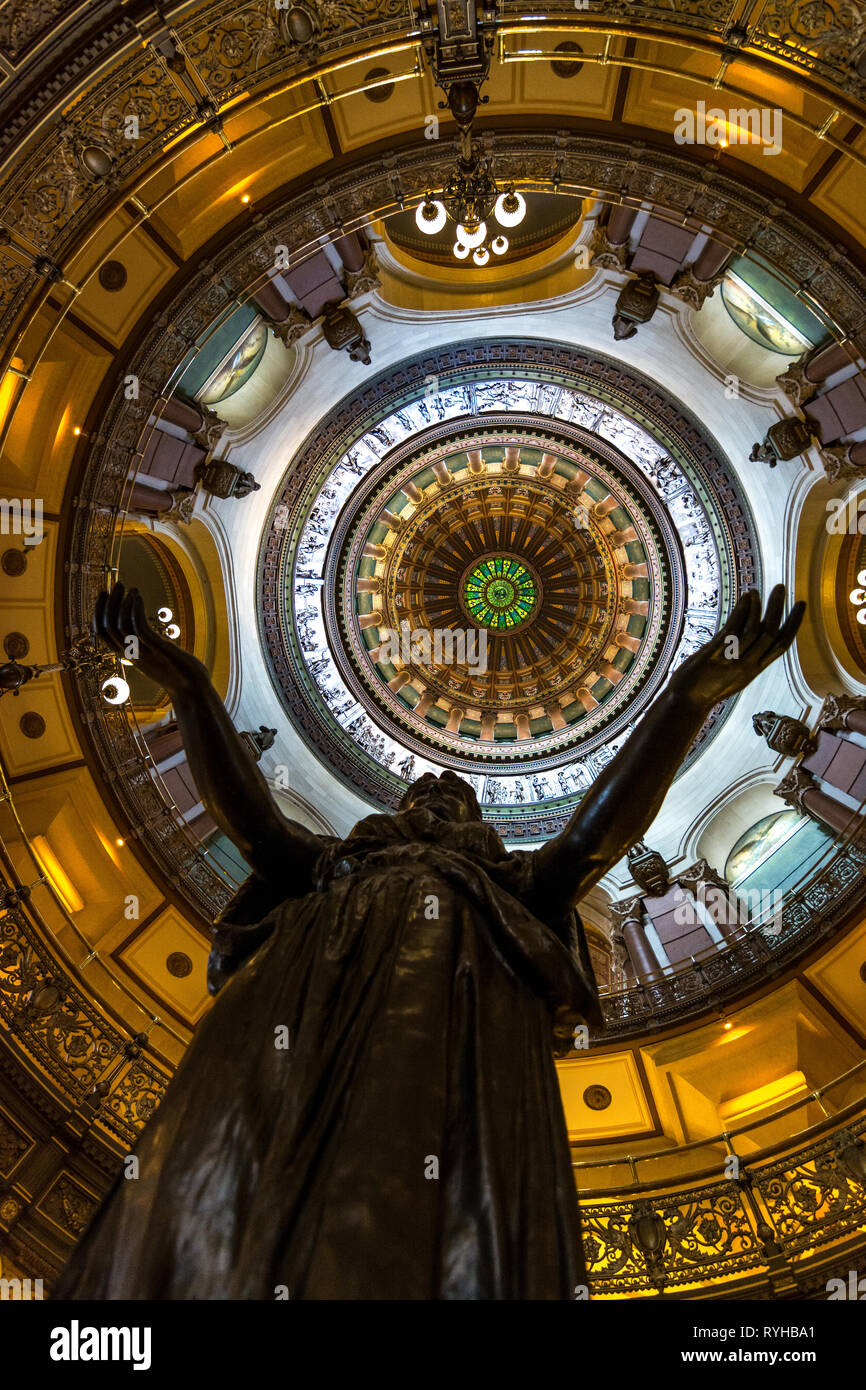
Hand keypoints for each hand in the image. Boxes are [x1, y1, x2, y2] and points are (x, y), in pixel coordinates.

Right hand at [93, 583, 208, 696]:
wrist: (194, 689)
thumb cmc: (178, 672)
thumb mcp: (156, 657)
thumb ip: (146, 646)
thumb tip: (143, 631)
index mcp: (129, 655)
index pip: (102, 634)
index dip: (98, 612)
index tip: (103, 594)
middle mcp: (133, 654)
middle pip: (107, 628)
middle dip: (108, 604)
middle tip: (117, 585)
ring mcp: (144, 653)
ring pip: (120, 626)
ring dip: (123, 603)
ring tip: (130, 588)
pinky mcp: (158, 650)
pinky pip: (140, 628)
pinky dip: (136, 610)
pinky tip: (139, 597)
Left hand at [668, 586, 803, 709]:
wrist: (685, 704)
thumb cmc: (706, 686)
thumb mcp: (731, 672)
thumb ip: (743, 654)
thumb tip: (751, 630)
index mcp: (754, 670)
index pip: (781, 645)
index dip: (793, 624)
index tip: (801, 605)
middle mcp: (747, 666)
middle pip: (771, 634)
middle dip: (778, 609)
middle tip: (781, 588)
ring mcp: (732, 661)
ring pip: (754, 630)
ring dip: (759, 607)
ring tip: (759, 590)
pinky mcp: (715, 656)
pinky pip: (733, 630)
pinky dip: (741, 612)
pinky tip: (745, 598)